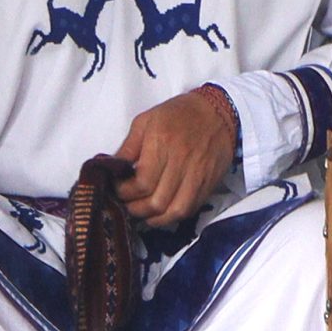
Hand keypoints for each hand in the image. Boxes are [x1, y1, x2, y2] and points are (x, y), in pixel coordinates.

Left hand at [111, 87, 238, 224]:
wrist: (219, 112)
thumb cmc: (178, 114)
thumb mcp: (146, 120)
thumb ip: (128, 147)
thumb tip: (112, 168)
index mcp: (163, 142)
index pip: (142, 183)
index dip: (125, 192)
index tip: (119, 190)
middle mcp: (181, 161)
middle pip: (157, 202)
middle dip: (136, 209)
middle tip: (127, 204)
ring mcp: (198, 175)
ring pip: (174, 211)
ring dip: (155, 218)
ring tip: (143, 213)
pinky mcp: (208, 184)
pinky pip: (190, 209)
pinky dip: (173, 216)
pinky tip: (162, 212)